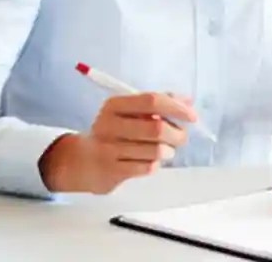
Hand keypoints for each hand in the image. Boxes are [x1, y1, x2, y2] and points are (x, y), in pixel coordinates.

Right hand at [39, 92, 195, 193]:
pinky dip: (155, 164)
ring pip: (155, 150)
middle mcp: (108, 125)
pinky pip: (147, 167)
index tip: (191, 116)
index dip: (176, 108)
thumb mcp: (128, 111)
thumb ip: (158, 103)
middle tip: (180, 138)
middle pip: (157, 128)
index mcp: (114, 105)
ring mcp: (108, 149)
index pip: (152, 101)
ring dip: (168, 151)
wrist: (79, 162)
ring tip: (164, 150)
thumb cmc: (113, 132)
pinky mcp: (111, 171)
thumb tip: (188, 100)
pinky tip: (148, 161)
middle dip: (177, 134)